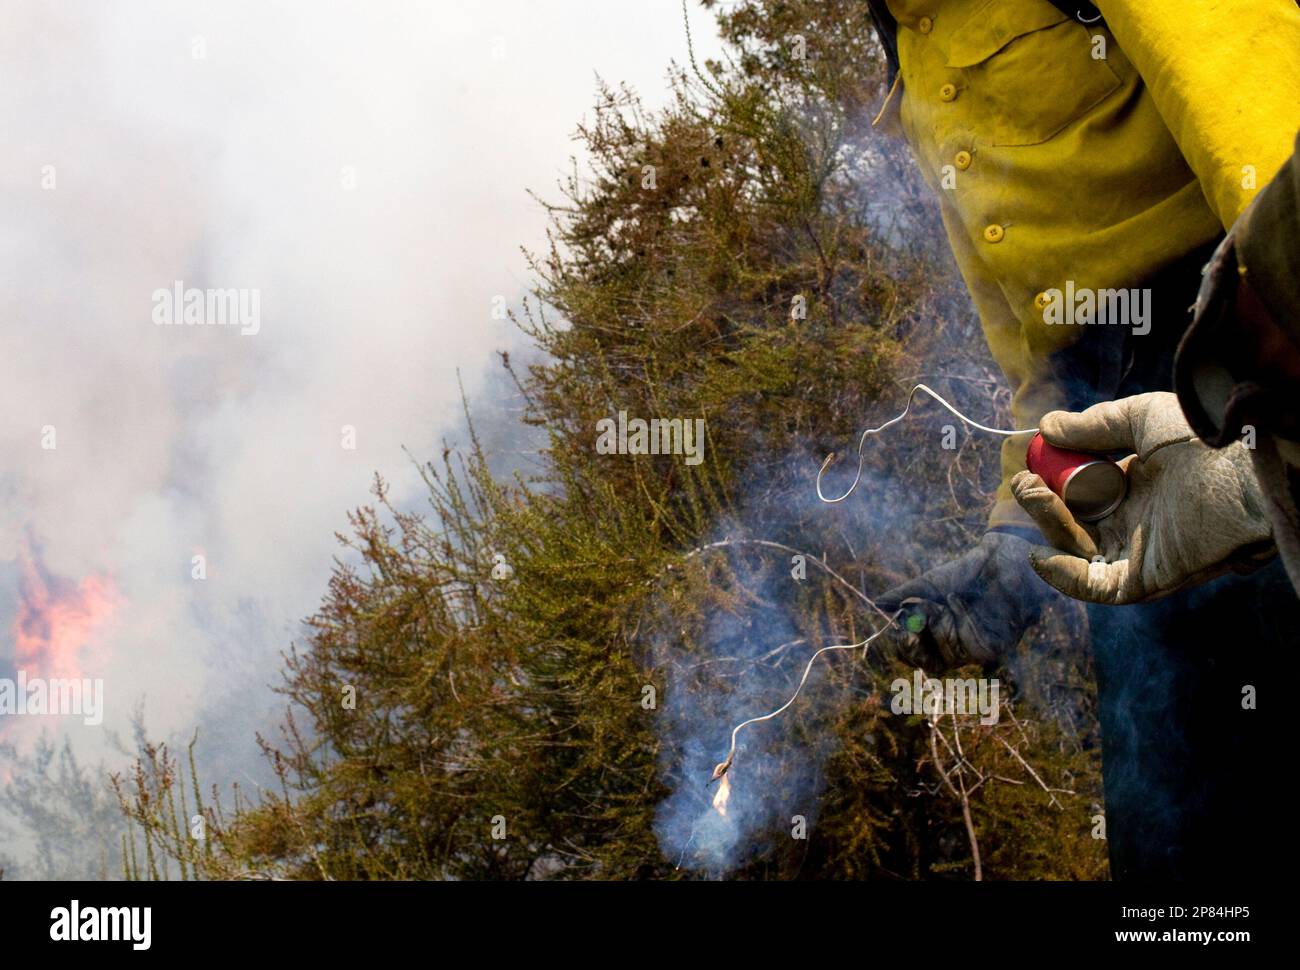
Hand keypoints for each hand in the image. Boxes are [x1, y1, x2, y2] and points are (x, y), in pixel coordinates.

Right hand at [875, 531, 1054, 670]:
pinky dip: (963, 624)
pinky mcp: (999, 646)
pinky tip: (959, 602)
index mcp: (939, 634)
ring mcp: (978, 647)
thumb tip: (877, 604)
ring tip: (947, 600)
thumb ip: (903, 597)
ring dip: (943, 628)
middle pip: (933, 664)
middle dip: (921, 644)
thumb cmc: (963, 572)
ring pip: (952, 657)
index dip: (908, 650)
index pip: (920, 657)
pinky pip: (976, 650)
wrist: (997, 559)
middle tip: (916, 623)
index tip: (902, 632)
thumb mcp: (927, 585)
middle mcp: (958, 646)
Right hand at [1011, 392, 1274, 604]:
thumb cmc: (1204, 436)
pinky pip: (1098, 587)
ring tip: (1032, 492)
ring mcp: (1138, 552)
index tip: (1030, 464)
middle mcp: (1134, 523)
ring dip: (1049, 527)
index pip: (1080, 494)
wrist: (1242, 464)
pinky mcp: (1146, 578)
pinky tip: (1040, 555)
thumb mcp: (1141, 417)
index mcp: (1135, 488)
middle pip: (1073, 524)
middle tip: (1024, 481)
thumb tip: (1045, 427)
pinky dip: (1065, 578)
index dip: (1052, 482)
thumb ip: (1093, 425)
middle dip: (1042, 506)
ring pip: (1078, 551)